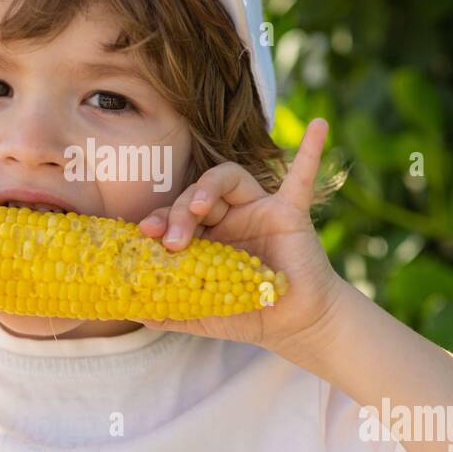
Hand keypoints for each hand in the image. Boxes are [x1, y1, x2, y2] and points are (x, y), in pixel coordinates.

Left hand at [135, 118, 345, 362]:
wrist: (296, 324)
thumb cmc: (250, 314)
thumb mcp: (202, 314)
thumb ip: (171, 311)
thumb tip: (134, 312)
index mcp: (206, 234)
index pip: (175, 215)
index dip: (160, 219)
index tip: (146, 232)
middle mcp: (230, 215)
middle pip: (196, 194)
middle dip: (180, 213)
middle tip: (175, 241)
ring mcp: (260, 209)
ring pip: (229, 176)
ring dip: (208, 186)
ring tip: (199, 208)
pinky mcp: (291, 213)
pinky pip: (301, 178)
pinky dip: (309, 152)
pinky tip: (318, 127)